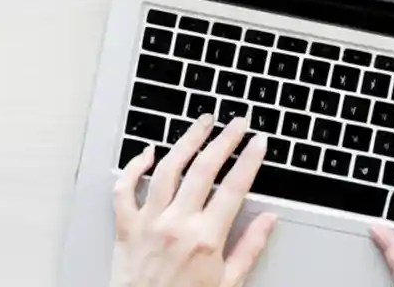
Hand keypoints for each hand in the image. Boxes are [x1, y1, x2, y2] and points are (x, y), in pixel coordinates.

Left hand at [112, 115, 277, 286]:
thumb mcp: (228, 284)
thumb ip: (249, 248)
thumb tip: (269, 220)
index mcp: (206, 239)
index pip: (234, 188)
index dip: (249, 160)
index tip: (258, 142)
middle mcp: (177, 224)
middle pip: (204, 169)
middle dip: (224, 140)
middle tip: (236, 122)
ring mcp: (149, 222)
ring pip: (167, 168)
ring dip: (186, 140)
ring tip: (202, 123)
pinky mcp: (126, 227)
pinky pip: (125, 189)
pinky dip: (134, 167)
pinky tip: (147, 151)